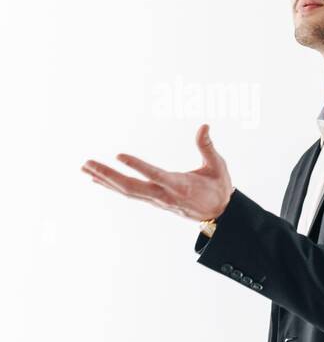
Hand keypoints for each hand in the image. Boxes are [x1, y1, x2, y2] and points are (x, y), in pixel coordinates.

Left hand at [80, 124, 233, 222]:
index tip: (119, 155)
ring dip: (105, 179)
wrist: (219, 215)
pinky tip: (97, 180)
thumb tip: (204, 125)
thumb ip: (208, 147)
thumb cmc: (219, 188)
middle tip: (88, 163)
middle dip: (108, 174)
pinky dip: (112, 186)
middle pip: (131, 187)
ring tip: (85, 168)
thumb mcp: (218, 167)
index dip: (137, 165)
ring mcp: (157, 200)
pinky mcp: (154, 200)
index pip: (155, 174)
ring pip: (127, 190)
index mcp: (180, 185)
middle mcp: (164, 195)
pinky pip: (129, 193)